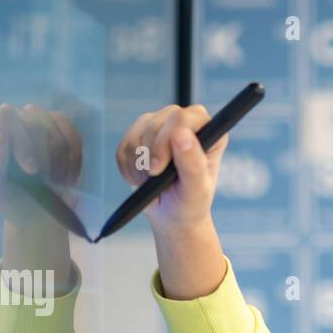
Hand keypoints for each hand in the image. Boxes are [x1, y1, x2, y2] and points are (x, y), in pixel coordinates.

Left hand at [0, 103, 82, 230]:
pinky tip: (66, 174)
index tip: (31, 170)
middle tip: (44, 181)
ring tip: (53, 180)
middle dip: (43, 156)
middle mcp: (14, 120)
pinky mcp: (61, 128)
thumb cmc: (15, 201)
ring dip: (58, 158)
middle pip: (33, 120)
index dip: (21, 141)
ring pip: (53, 126)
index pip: (4, 117)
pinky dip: (73, 157)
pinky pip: (70, 131)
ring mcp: (38, 120)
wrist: (42, 214)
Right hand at [114, 104, 226, 235]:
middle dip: (150, 155)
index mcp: (208, 130)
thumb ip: (193, 164)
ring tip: (152, 183)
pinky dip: (128, 168)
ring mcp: (161, 124)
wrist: (173, 214)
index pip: (181, 119)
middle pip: (156, 123)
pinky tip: (142, 180)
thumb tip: (182, 134)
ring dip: (139, 165)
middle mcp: (185, 122)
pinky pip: (124, 146)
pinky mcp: (140, 133)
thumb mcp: (196, 190)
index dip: (164, 141)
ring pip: (137, 134)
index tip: (158, 169)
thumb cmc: (191, 202)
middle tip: (153, 178)